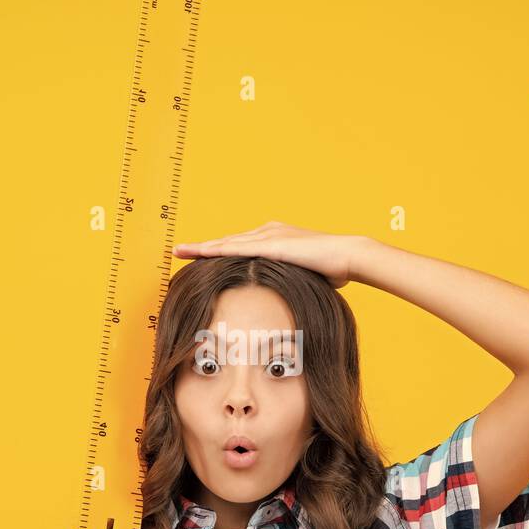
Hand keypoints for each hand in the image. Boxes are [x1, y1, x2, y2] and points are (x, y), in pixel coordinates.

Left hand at [174, 221, 370, 288]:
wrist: (349, 255)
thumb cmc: (333, 269)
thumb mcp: (304, 275)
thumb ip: (291, 280)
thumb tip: (288, 296)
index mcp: (275, 238)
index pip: (239, 246)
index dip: (218, 251)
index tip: (199, 257)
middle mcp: (268, 232)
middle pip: (228, 241)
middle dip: (202, 248)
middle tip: (178, 251)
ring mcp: (270, 235)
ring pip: (228, 242)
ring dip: (203, 247)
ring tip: (180, 251)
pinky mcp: (273, 243)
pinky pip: (239, 247)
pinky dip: (218, 249)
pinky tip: (202, 252)